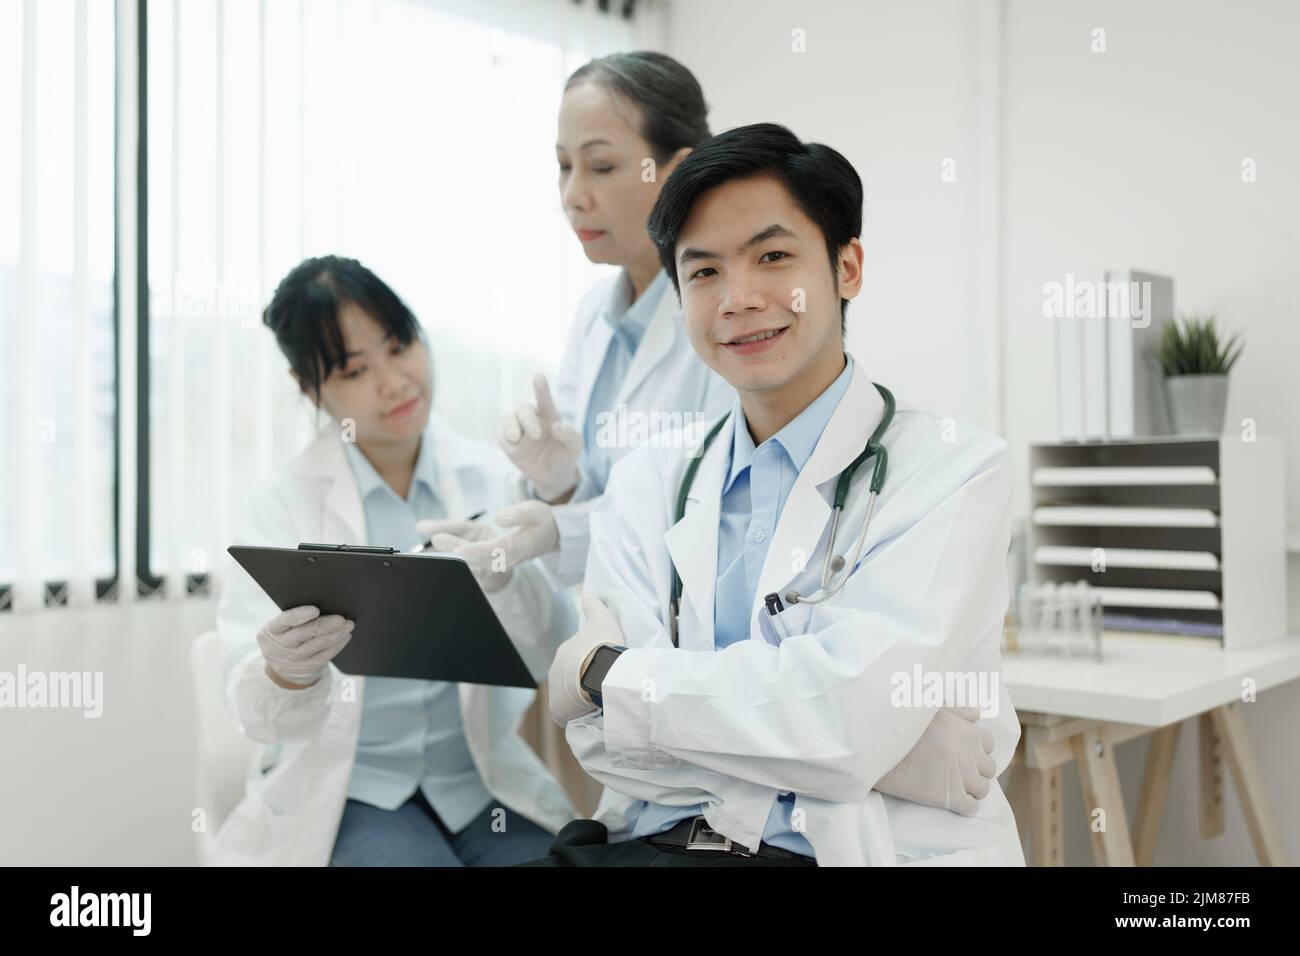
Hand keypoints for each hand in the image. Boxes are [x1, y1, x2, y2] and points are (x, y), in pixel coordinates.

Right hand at [256, 605, 353, 688]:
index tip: (316, 610)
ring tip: (348, 624)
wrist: (280, 665)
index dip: (301, 615)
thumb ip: (295, 617)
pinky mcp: (309, 667)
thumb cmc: (285, 635)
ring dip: (337, 633)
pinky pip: (326, 655)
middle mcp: (282, 645)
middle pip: (306, 633)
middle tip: (341, 619)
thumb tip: (324, 602)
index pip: (286, 620)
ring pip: (319, 644)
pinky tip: (345, 635)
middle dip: (325, 625)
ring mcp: (295, 659)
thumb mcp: (281, 627)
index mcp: (272, 630)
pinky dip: (338, 644)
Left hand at [419, 500, 559, 583]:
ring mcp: (498, 561)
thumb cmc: (541, 521)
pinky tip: (440, 538)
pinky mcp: (491, 558)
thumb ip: (518, 514)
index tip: (461, 550)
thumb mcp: (535, 511)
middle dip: (457, 550)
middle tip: (436, 538)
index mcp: (518, 546)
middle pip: (478, 558)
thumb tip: (499, 517)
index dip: (477, 552)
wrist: (549, 536)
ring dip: (452, 551)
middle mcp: (506, 558)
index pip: (495, 551)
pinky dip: (456, 549)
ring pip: (472, 560)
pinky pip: (471, 557)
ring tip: (433, 535)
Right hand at [500, 373, 582, 501]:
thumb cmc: (566, 455)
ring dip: (510, 426)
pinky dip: (506, 441)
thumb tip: (557, 426)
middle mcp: (532, 419)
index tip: (538, 376)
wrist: (555, 477)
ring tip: (516, 438)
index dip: (541, 388)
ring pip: (507, 418)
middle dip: (527, 418)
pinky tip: (514, 449)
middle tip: (536, 434)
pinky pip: (502, 437)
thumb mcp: (575, 446)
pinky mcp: (510, 445)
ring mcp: (519, 431)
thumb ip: (569, 435)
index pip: (544, 399)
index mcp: (549, 416)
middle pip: (523, 408)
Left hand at [548, 592, 623, 726]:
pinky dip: (576, 714)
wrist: (601, 672)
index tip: (603, 667)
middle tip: (602, 684)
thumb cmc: (602, 645)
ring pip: (568, 696)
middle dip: (583, 681)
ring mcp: (554, 692)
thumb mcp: (602, 619)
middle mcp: (554, 671)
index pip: (575, 657)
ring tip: (598, 700)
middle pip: (570, 678)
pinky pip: (566, 714)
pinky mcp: (558, 711)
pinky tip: (590, 713)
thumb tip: (587, 593)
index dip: (589, 662)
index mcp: (563, 651)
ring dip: (580, 698)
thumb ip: (593, 606)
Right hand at [874, 706, 995, 814]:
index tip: (961, 754)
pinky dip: (963, 807)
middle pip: (988, 769)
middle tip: (956, 772)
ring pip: (982, 789)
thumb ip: (957, 710)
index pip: (988, 744)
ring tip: (952, 787)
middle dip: (974, 771)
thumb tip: (977, 714)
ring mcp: (961, 775)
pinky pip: (971, 808)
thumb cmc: (902, 725)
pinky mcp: (950, 796)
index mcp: (966, 731)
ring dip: (970, 789)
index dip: (975, 750)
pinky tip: (949, 801)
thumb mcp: (930, 709)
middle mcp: (968, 752)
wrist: (878, 748)